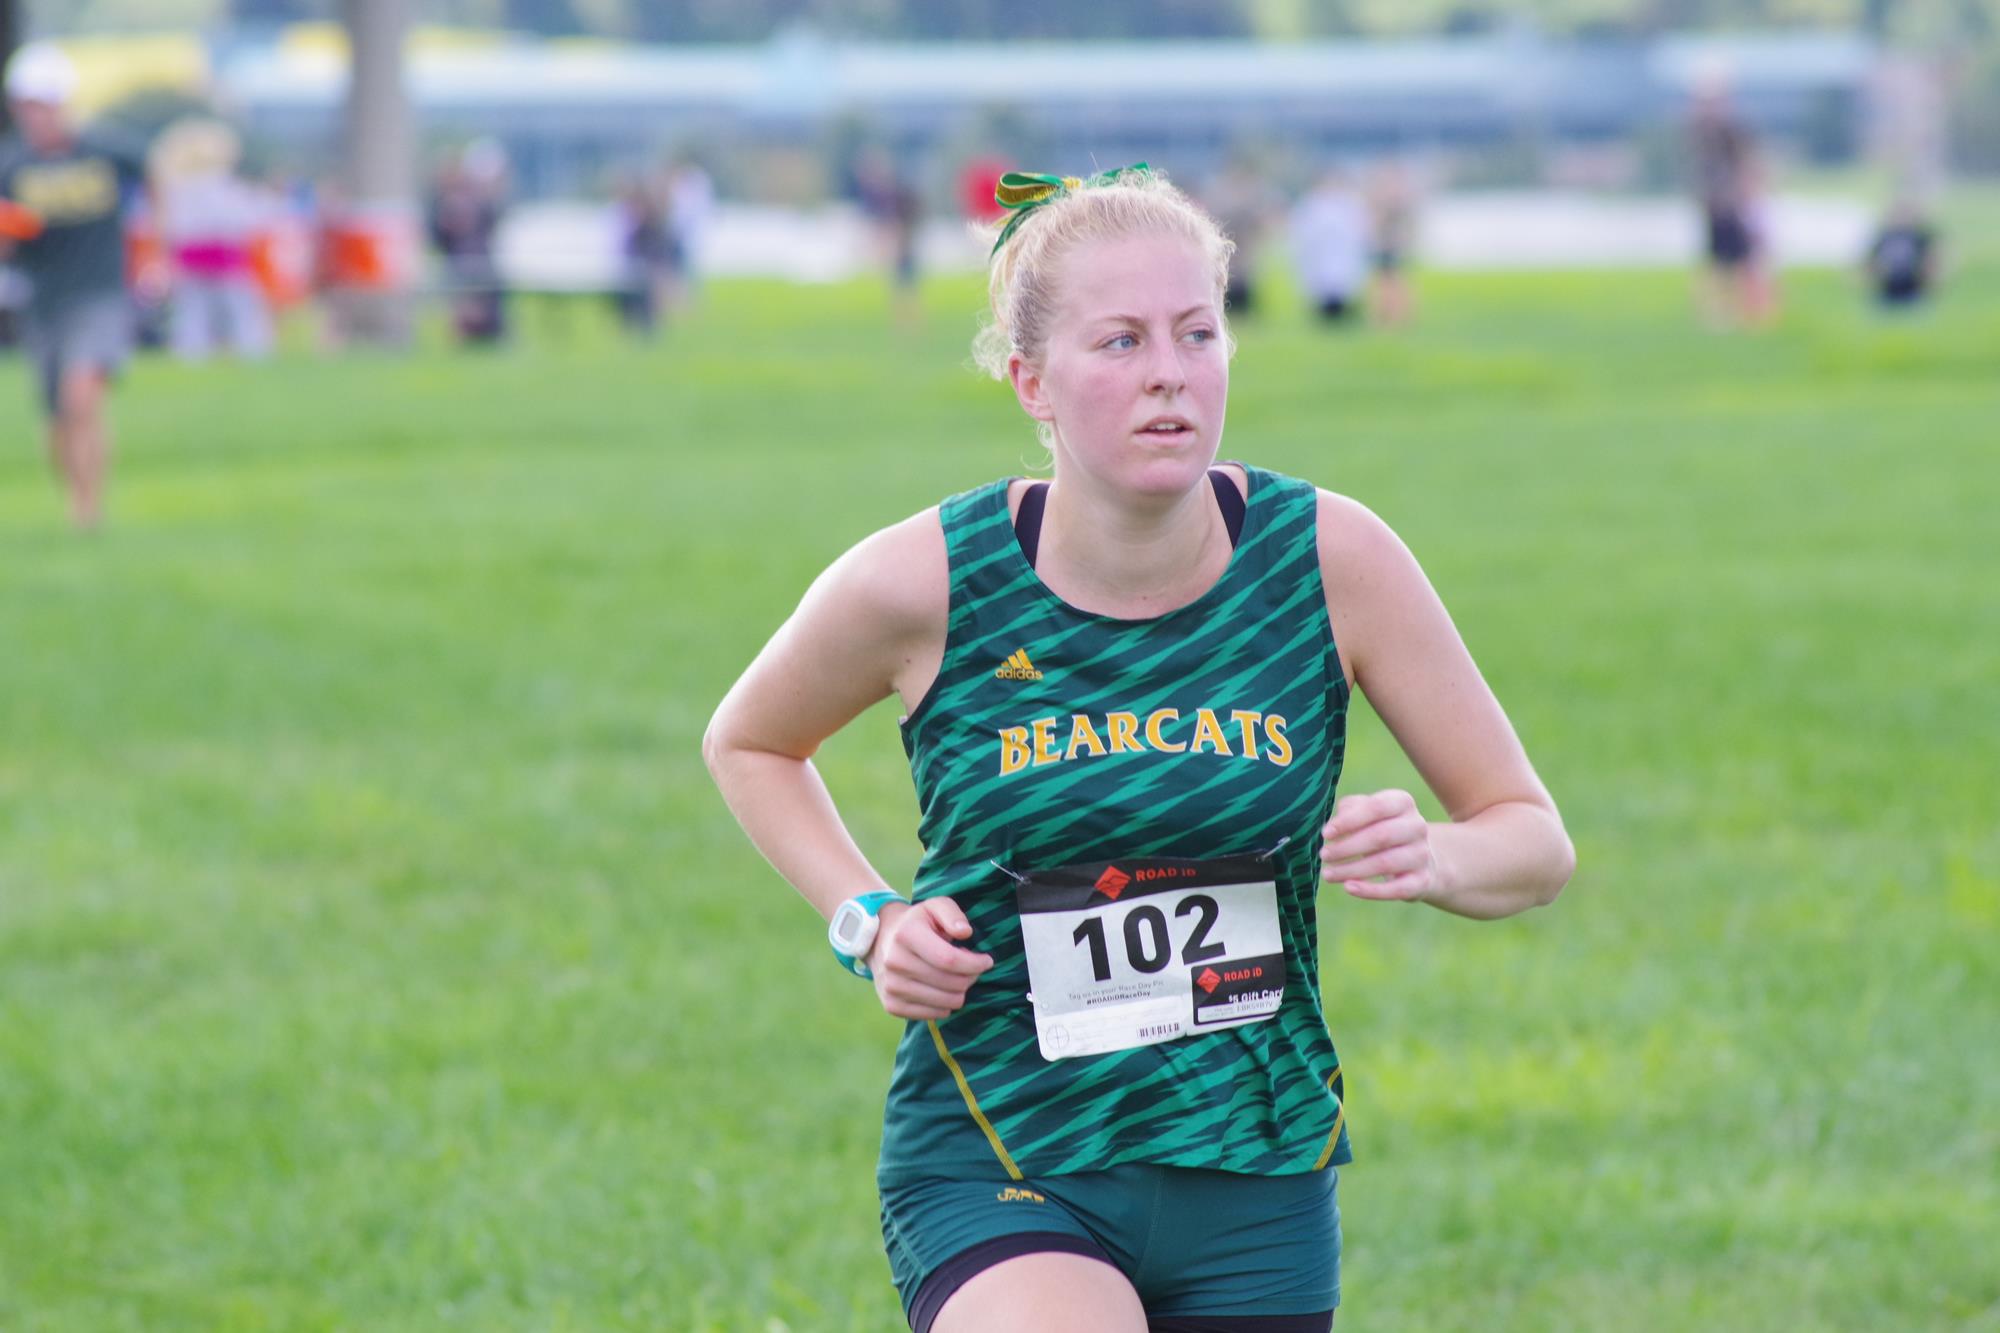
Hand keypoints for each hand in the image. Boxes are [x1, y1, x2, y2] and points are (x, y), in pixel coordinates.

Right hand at [867, 896, 993, 1020]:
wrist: (880, 940)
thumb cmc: (917, 923)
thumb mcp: (934, 906)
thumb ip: (952, 914)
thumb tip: (965, 932)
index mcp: (907, 935)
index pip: (949, 960)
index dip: (975, 963)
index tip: (987, 961)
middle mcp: (895, 962)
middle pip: (951, 983)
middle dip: (970, 977)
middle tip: (970, 968)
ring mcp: (891, 986)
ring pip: (946, 1003)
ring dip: (959, 991)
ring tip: (954, 976)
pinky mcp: (891, 1005)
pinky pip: (933, 1015)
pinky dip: (945, 1005)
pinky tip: (941, 989)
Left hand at [1321, 789, 1438, 901]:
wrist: (1414, 858)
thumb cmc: (1379, 828)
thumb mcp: (1365, 812)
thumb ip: (1349, 810)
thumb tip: (1334, 827)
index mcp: (1402, 803)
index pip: (1376, 807)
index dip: (1349, 821)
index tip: (1326, 833)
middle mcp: (1417, 826)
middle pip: (1381, 836)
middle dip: (1347, 847)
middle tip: (1324, 855)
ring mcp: (1422, 854)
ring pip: (1385, 863)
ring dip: (1352, 870)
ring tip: (1328, 874)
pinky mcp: (1422, 880)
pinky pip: (1396, 889)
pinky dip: (1370, 890)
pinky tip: (1348, 887)